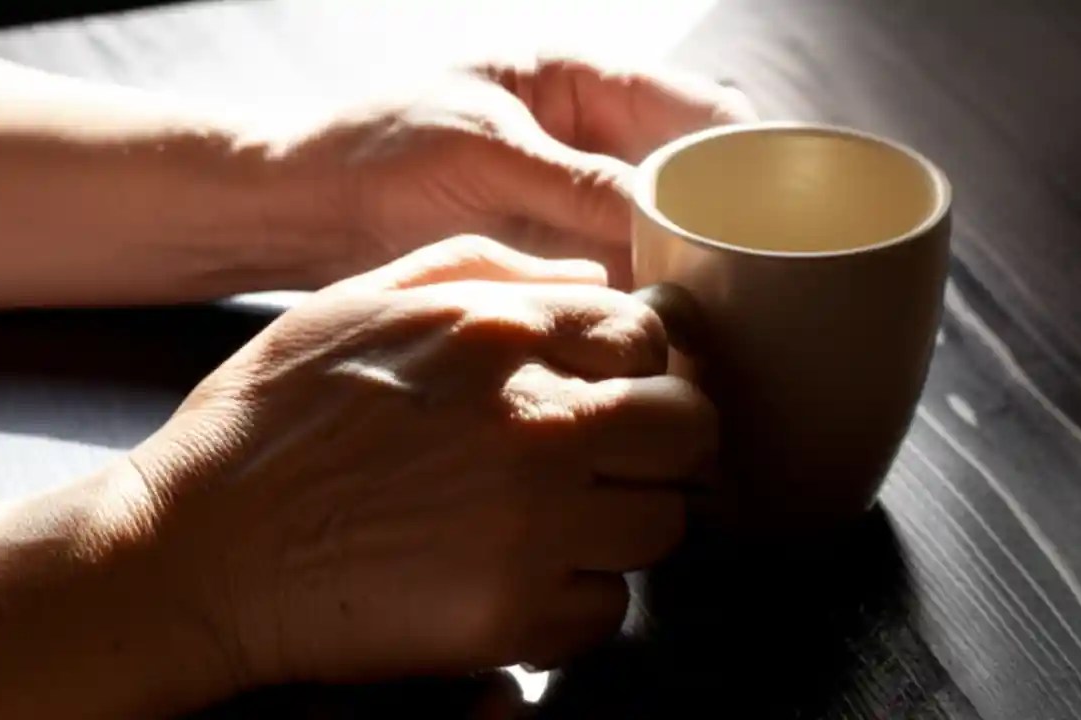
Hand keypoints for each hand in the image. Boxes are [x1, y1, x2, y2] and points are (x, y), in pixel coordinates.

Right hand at [123, 236, 716, 700]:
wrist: (196, 550)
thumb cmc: (267, 421)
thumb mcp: (356, 302)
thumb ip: (481, 272)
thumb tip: (588, 283)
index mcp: (498, 334)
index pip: (649, 336)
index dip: (638, 363)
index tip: (615, 387)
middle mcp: (533, 424)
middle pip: (687, 431)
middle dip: (660, 440)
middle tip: (612, 457)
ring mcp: (529, 526)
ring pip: (662, 525)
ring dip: (622, 522)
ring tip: (557, 521)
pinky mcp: (511, 617)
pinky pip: (605, 609)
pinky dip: (575, 598)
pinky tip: (518, 577)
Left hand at [306, 58, 754, 285]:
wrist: (305, 209)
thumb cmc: (381, 149)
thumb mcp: (488, 155)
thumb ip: (581, 184)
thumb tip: (674, 217)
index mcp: (576, 80)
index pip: (691, 104)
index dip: (740, 148)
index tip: (775, 203)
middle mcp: (586, 135)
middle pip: (686, 170)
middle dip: (720, 214)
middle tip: (757, 270)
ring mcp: (570, 195)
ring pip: (657, 224)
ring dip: (684, 258)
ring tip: (723, 305)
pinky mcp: (549, 248)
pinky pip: (617, 264)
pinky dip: (641, 288)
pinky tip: (661, 321)